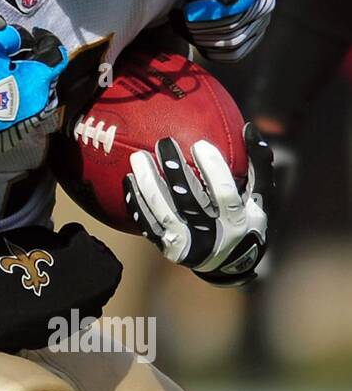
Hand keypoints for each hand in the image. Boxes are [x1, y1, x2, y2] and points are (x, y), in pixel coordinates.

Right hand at [0, 24, 66, 159]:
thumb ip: (10, 38)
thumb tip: (18, 38)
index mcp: (40, 79)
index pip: (55, 52)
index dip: (45, 38)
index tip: (35, 32)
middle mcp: (42, 100)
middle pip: (47, 72)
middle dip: (36, 59)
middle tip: (17, 51)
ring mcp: (32, 117)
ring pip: (37, 89)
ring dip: (28, 77)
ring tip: (8, 71)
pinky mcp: (20, 129)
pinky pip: (27, 104)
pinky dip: (20, 92)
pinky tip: (2, 89)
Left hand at [122, 123, 273, 284]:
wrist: (228, 263)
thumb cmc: (247, 219)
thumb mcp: (261, 196)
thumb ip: (259, 163)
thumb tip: (249, 128)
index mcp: (237, 222)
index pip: (224, 194)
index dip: (213, 170)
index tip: (200, 144)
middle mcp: (211, 235)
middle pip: (188, 200)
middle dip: (174, 170)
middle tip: (163, 142)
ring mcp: (187, 244)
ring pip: (162, 212)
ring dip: (148, 183)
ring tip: (138, 157)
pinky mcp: (169, 248)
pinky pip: (148, 224)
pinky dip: (136, 202)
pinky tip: (128, 180)